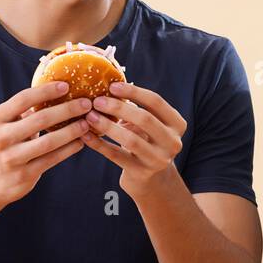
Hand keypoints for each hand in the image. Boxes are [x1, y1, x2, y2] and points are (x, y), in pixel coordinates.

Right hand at [0, 82, 92, 207]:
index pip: (23, 99)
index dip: (46, 91)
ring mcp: (12, 158)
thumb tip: (59, 88)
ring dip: (71, 131)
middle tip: (86, 104)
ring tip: (86, 123)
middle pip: (40, 119)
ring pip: (49, 141)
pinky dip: (68, 149)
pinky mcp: (24, 175)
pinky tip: (80, 142)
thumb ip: (25, 110)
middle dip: (67, 110)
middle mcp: (2, 137)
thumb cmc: (6, 143)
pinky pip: (52, 159)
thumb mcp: (6, 124)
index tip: (66, 85)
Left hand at [80, 80, 186, 197]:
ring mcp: (158, 160)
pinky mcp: (141, 173)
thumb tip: (107, 85)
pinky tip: (85, 136)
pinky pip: (116, 156)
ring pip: (130, 140)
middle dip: (118, 107)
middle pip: (144, 119)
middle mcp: (172, 142)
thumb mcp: (149, 123)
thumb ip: (136, 107)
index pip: (155, 102)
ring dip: (107, 126)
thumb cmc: (145, 140)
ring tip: (90, 116)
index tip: (112, 86)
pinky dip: (99, 144)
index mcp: (177, 124)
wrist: (150, 177)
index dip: (133, 92)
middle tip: (97, 101)